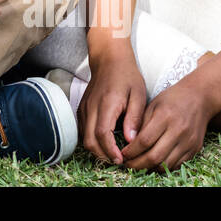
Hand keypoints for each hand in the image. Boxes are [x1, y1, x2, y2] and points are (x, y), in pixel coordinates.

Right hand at [81, 46, 147, 164]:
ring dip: (97, 149)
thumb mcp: (138, 94)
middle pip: (89, 140)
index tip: (121, 159)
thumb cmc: (127, 76)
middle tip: (118, 160)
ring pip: (84, 138)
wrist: (108, 59)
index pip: (102, 133)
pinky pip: (83, 130)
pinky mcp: (82, 109)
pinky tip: (105, 142)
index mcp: (107, 103)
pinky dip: (92, 140)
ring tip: (113, 153)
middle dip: (103, 155)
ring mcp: (84, 108)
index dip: (110, 150)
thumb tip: (130, 139)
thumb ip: (134, 118)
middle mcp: (91, 107)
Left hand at [119, 77, 213, 170]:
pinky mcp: (195, 149)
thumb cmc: (172, 99)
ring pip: (166, 164)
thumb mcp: (153, 105)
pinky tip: (154, 163)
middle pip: (155, 156)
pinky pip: (177, 164)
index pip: (144, 141)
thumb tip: (128, 144)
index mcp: (165, 116)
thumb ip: (141, 124)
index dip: (131, 151)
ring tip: (139, 165)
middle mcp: (178, 131)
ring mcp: (188, 142)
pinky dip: (163, 166)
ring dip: (150, 168)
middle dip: (138, 164)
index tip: (122, 154)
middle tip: (127, 164)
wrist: (200, 98)